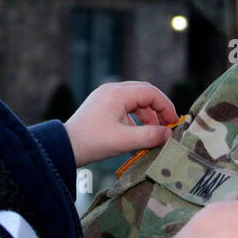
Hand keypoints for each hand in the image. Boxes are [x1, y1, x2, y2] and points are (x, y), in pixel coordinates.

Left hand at [63, 81, 177, 166]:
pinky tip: (137, 135)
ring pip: (135, 101)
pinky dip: (135, 119)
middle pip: (144, 94)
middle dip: (158, 110)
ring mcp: (105, 97)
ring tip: (153, 134)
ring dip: (147, 116)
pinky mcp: (101, 106)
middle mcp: (112, 90)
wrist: (64, 147)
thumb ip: (149, 136)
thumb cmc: (92, 142)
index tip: (174, 123)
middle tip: (167, 127)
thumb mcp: (124, 141)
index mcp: (117, 93)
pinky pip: (125, 107)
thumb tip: (168, 135)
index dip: (166, 106)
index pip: (151, 92)